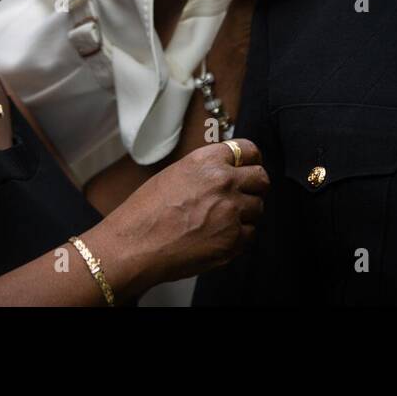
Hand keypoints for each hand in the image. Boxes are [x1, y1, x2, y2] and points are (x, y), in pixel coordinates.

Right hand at [95, 139, 268, 286]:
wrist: (135, 245)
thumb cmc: (146, 213)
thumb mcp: (176, 174)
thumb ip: (206, 170)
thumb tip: (227, 173)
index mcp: (207, 161)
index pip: (248, 150)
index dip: (251, 159)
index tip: (250, 166)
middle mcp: (223, 182)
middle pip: (261, 178)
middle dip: (255, 187)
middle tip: (244, 195)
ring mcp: (231, 212)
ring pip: (257, 208)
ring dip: (246, 213)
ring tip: (222, 220)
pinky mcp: (233, 240)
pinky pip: (250, 234)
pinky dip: (238, 237)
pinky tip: (217, 237)